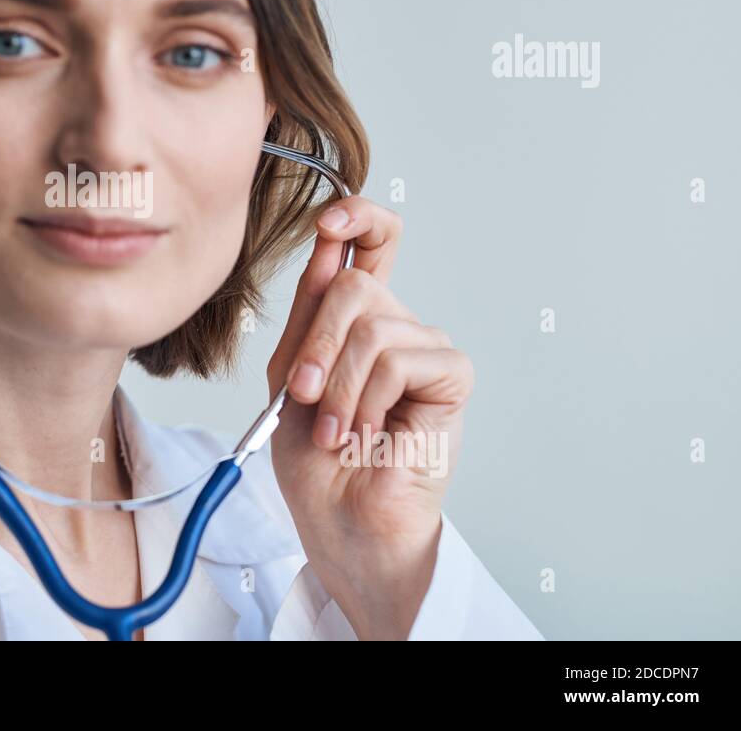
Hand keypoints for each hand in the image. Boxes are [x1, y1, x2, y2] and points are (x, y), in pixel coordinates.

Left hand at [266, 197, 472, 638]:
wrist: (340, 523)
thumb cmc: (316, 463)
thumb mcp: (289, 379)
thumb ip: (307, 316)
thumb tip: (327, 247)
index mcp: (355, 320)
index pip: (372, 242)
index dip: (354, 217)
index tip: (328, 224)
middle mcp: (396, 325)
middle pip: (355, 284)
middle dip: (315, 345)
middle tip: (303, 397)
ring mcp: (425, 349)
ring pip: (371, 325)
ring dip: (337, 388)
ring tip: (336, 431)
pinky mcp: (451, 378)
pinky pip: (398, 359)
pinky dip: (367, 401)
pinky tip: (368, 434)